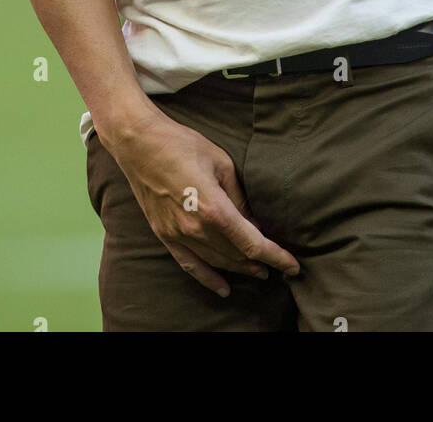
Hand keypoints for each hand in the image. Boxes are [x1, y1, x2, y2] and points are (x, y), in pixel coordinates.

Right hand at [102, 109, 300, 297]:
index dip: (276, 256)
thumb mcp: (221, 163)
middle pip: (236, 256)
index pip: (252, 243)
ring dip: (240, 269)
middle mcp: (195, 228)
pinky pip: (190, 265)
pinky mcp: (164, 235)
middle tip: (280, 266)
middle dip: (261, 263)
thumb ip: (238, 197)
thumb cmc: (182, 145)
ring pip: (217, 262)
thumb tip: (253, 221)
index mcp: (213, 208)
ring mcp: (177, 234)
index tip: (293, 265)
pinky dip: (208, 279)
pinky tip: (223, 288)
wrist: (139, 144)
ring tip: (259, 271)